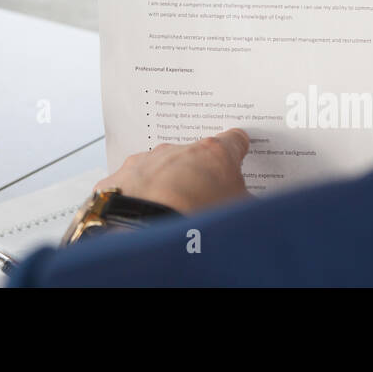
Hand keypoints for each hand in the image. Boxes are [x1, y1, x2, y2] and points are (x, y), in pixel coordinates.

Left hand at [96, 128, 250, 212]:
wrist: (148, 230)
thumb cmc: (200, 219)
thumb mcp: (241, 214)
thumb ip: (248, 204)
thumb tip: (253, 208)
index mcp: (213, 154)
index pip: (233, 141)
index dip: (238, 149)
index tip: (239, 151)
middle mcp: (177, 150)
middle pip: (193, 157)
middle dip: (199, 175)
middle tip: (205, 201)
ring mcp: (145, 162)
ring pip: (160, 169)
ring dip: (167, 185)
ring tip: (172, 213)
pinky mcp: (119, 178)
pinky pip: (132, 184)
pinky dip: (138, 197)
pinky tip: (144, 215)